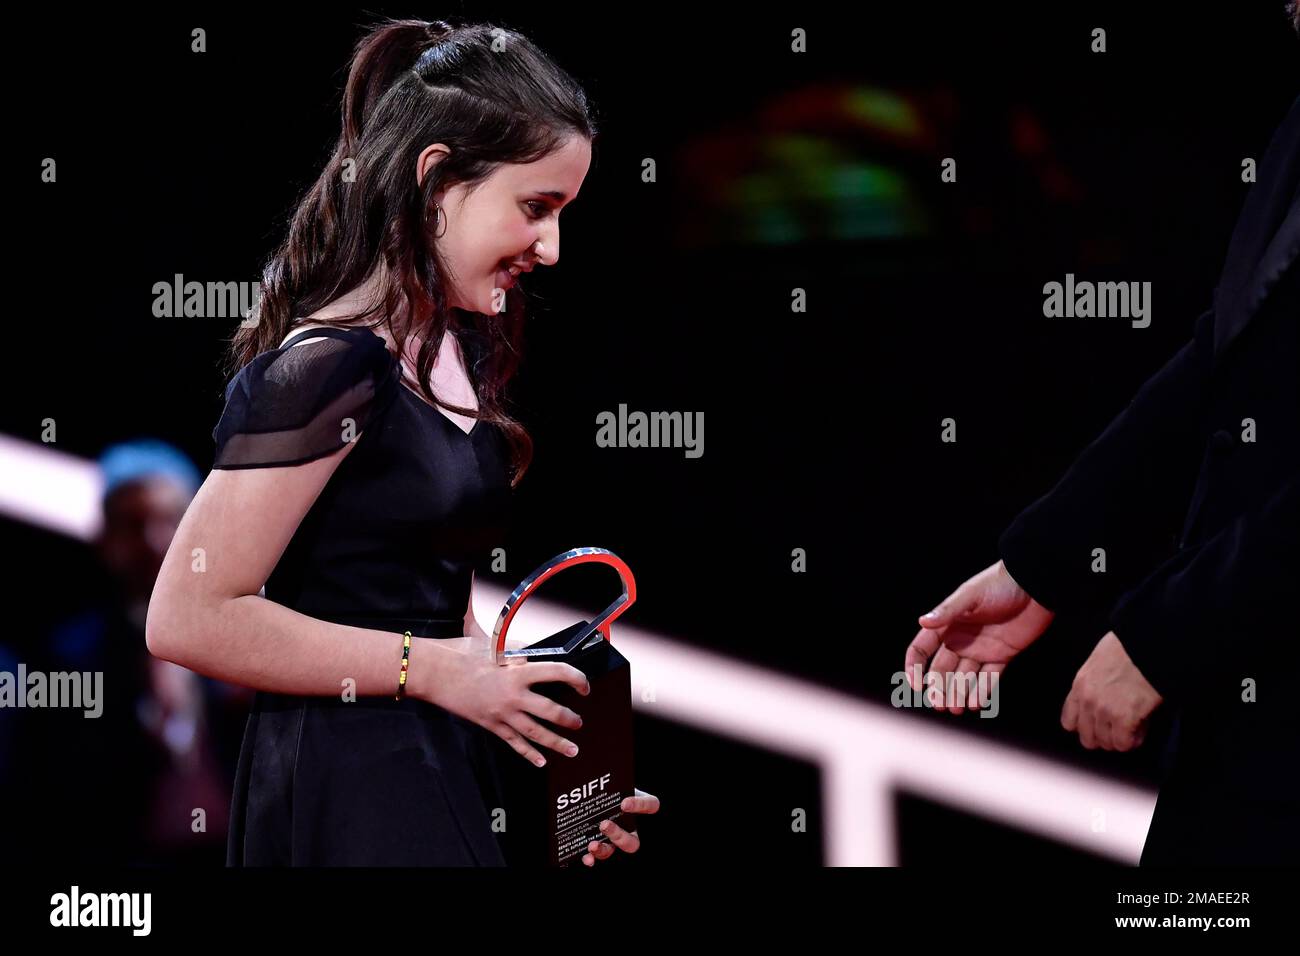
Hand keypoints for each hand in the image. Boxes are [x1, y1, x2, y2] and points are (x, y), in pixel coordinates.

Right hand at [411, 636, 591, 766]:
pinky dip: (528, 753)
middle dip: (570, 719)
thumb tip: (536, 653)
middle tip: (579, 723)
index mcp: (517, 671)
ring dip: (556, 742)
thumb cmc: (461, 654)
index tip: (583, 685)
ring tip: (572, 749)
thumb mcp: (494, 644)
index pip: (557, 673)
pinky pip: (514, 743)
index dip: (576, 678)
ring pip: (536, 733)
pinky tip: (541, 761)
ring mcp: (502, 714)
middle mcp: (513, 695)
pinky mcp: (490, 725)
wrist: (435, 673)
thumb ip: (519, 649)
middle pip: (551, 712)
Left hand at [582, 788, 659, 866]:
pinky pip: (599, 856)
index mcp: (640, 807)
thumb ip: (611, 781)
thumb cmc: (609, 786)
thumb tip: (597, 763)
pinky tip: (587, 858)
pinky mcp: (602, 845)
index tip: (624, 803)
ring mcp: (616, 839)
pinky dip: (592, 858)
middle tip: (604, 824)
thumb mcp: (614, 783)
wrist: (597, 791)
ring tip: (592, 845)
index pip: (651, 805)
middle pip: (633, 841)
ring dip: (603, 850)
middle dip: (618, 835)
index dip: (640, 806)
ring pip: (615, 850)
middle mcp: (632, 827)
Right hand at [906, 559, 1054, 713]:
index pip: (922, 649)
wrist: (1035, 585)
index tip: (916, 686)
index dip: (915, 667)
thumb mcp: (971, 596)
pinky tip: (976, 703)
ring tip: (956, 709)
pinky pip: (989, 677)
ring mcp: (981, 648)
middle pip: (943, 669)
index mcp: (947, 624)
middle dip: (939, 688)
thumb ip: (947, 611)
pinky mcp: (1003, 655)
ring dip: (959, 693)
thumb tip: (923, 621)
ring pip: (965, 677)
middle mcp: (960, 638)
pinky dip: (982, 691)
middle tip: (940, 705)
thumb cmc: (1000, 583)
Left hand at [1061, 631, 1162, 750]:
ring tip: (1132, 729)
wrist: (1146, 646)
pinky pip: (1124, 743)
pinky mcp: (1124, 718)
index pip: (1069, 721)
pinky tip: (1141, 729)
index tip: (1097, 726)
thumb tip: (1102, 694)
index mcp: (1079, 685)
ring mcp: (1104, 711)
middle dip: (1103, 737)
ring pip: (1106, 743)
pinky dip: (1134, 740)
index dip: (1085, 727)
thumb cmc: (1127, 647)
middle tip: (1118, 731)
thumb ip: (1094, 682)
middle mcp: (1087, 701)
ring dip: (1120, 739)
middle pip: (1087, 737)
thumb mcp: (1098, 661)